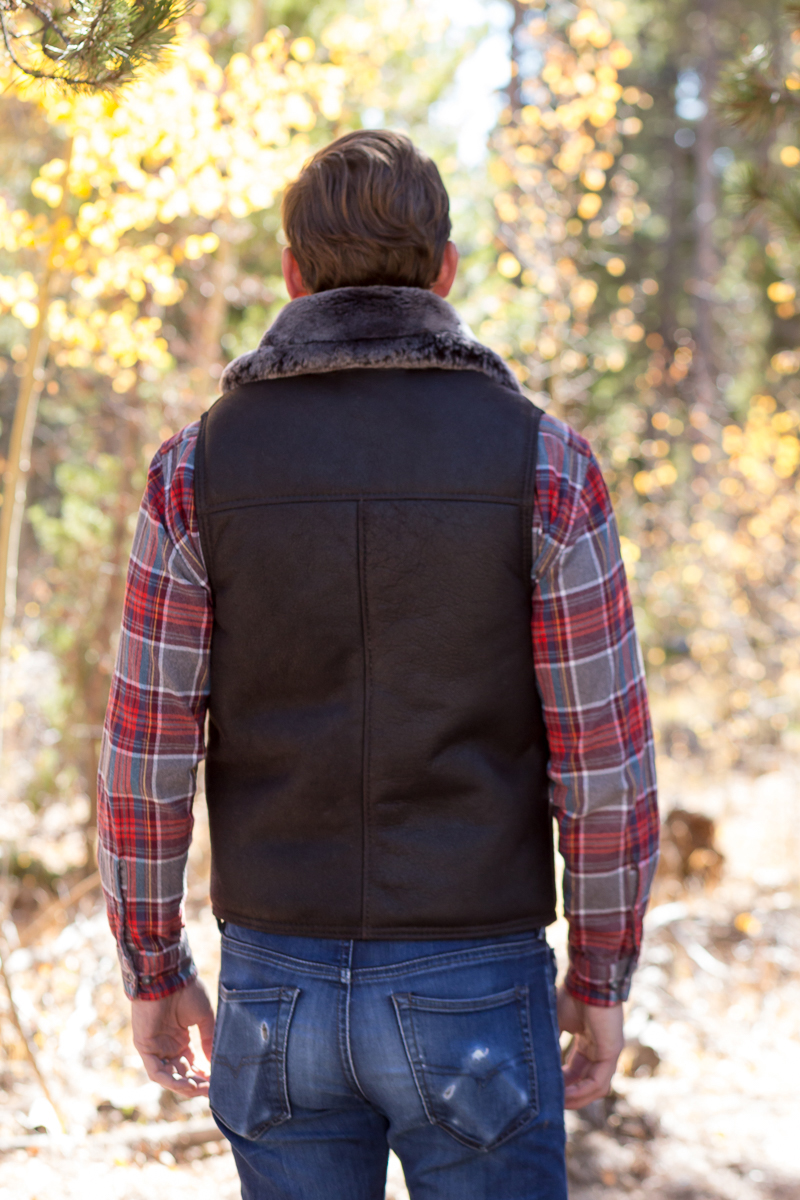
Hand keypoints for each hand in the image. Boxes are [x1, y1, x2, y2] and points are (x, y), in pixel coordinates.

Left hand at [131, 977, 215, 1097]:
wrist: (169, 976)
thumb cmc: (186, 991)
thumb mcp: (203, 1017)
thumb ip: (207, 1039)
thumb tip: (213, 1062)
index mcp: (180, 1039)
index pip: (192, 1065)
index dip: (204, 1076)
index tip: (218, 1082)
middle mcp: (167, 1047)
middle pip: (182, 1074)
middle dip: (197, 1084)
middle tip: (213, 1089)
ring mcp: (155, 1048)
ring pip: (169, 1077)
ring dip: (185, 1086)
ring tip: (202, 1089)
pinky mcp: (145, 1047)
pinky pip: (156, 1072)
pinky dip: (170, 1081)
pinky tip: (187, 1084)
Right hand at [557, 984, 623, 1109]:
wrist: (587, 980)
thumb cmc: (571, 996)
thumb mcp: (555, 1022)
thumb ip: (550, 1040)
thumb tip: (531, 1058)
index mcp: (588, 1043)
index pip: (577, 1071)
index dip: (562, 1083)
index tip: (545, 1091)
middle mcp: (600, 1051)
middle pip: (586, 1082)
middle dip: (568, 1095)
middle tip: (549, 1103)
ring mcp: (608, 1053)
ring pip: (595, 1088)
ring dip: (576, 1099)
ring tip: (557, 1104)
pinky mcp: (612, 1052)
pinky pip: (598, 1082)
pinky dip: (582, 1092)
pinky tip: (566, 1096)